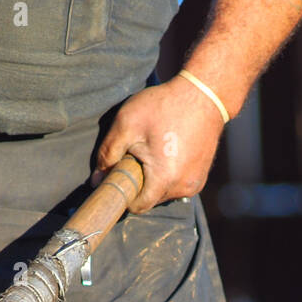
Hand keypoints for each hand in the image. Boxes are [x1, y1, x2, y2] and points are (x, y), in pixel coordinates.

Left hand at [92, 75, 225, 213]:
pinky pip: (178, 186)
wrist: (204, 94)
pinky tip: (168, 154)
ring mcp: (196, 183)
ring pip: (165, 194)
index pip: (138, 207)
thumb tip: (97, 180)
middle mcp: (183, 187)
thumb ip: (108, 154)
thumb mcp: (127, 124)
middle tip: (136, 156)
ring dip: (155, 180)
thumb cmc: (164, 106)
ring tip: (154, 152)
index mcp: (164, 178)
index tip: (118, 178)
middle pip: (151, 200)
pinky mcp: (202, 177)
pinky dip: (169, 176)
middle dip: (139, 185)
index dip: (124, 196)